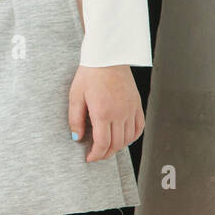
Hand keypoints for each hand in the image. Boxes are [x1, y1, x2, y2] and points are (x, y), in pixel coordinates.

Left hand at [66, 0, 144, 161]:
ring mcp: (130, 109)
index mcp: (103, 112)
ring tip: (107, 146)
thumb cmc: (90, 73)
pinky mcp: (137, 104)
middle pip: (116, 144)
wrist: (107, 56)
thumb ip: (75, 119)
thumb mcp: (76, 96)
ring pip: (128, 139)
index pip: (102, 144)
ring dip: (117, 147)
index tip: (89, 158)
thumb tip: (77, 137)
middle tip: (96, 154)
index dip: (95, 155)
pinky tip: (123, 137)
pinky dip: (132, 137)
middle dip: (105, 154)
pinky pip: (139, 127)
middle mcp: (120, 113)